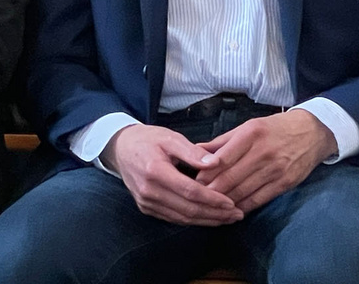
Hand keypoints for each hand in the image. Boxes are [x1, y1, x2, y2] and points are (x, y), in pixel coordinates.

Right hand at [101, 124, 242, 225]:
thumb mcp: (170, 137)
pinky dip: (193, 220)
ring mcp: (146, 202)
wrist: (121, 149)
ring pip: (182, 218)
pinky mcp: (146, 208)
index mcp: (155, 171)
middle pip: (188, 209)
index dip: (213, 199)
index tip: (232, 203)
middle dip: (215, 215)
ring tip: (227, 218)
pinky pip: (173, 218)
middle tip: (236, 215)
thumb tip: (215, 163)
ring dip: (207, 221)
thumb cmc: (148, 140)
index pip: (190, 191)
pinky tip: (208, 217)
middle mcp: (149, 191)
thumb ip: (192, 152)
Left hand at [194, 110, 336, 212]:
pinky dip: (243, 207)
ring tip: (210, 207)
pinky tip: (231, 211)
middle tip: (196, 198)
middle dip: (210, 191)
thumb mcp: (248, 126)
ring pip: (242, 191)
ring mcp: (275, 169)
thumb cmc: (275, 128)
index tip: (193, 182)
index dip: (205, 174)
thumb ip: (223, 141)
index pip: (221, 159)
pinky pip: (258, 199)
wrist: (312, 132)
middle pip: (230, 177)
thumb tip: (196, 150)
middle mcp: (262, 152)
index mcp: (250, 134)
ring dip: (224, 202)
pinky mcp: (285, 183)